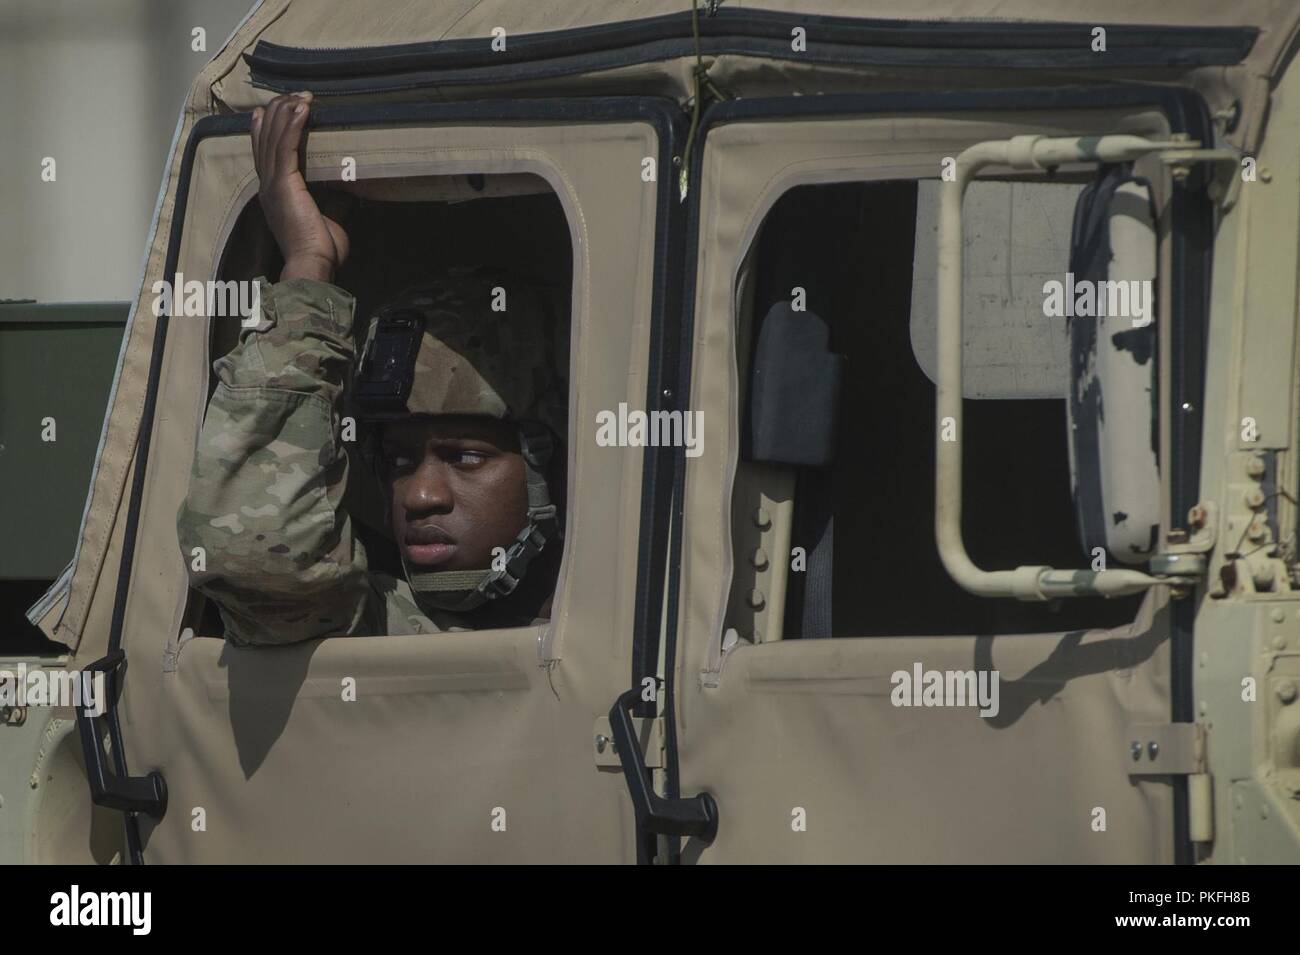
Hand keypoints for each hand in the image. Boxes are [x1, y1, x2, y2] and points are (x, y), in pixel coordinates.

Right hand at [251, 92, 349, 282]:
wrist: (312, 265)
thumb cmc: (320, 249)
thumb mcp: (328, 219)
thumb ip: (332, 201)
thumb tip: (347, 189)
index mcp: (273, 194)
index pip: (264, 153)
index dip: (266, 129)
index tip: (271, 109)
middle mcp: (267, 186)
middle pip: (265, 139)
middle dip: (279, 113)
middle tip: (293, 94)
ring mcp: (272, 184)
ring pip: (274, 138)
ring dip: (288, 113)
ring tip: (301, 95)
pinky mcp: (284, 184)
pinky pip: (286, 147)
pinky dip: (293, 125)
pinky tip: (302, 108)